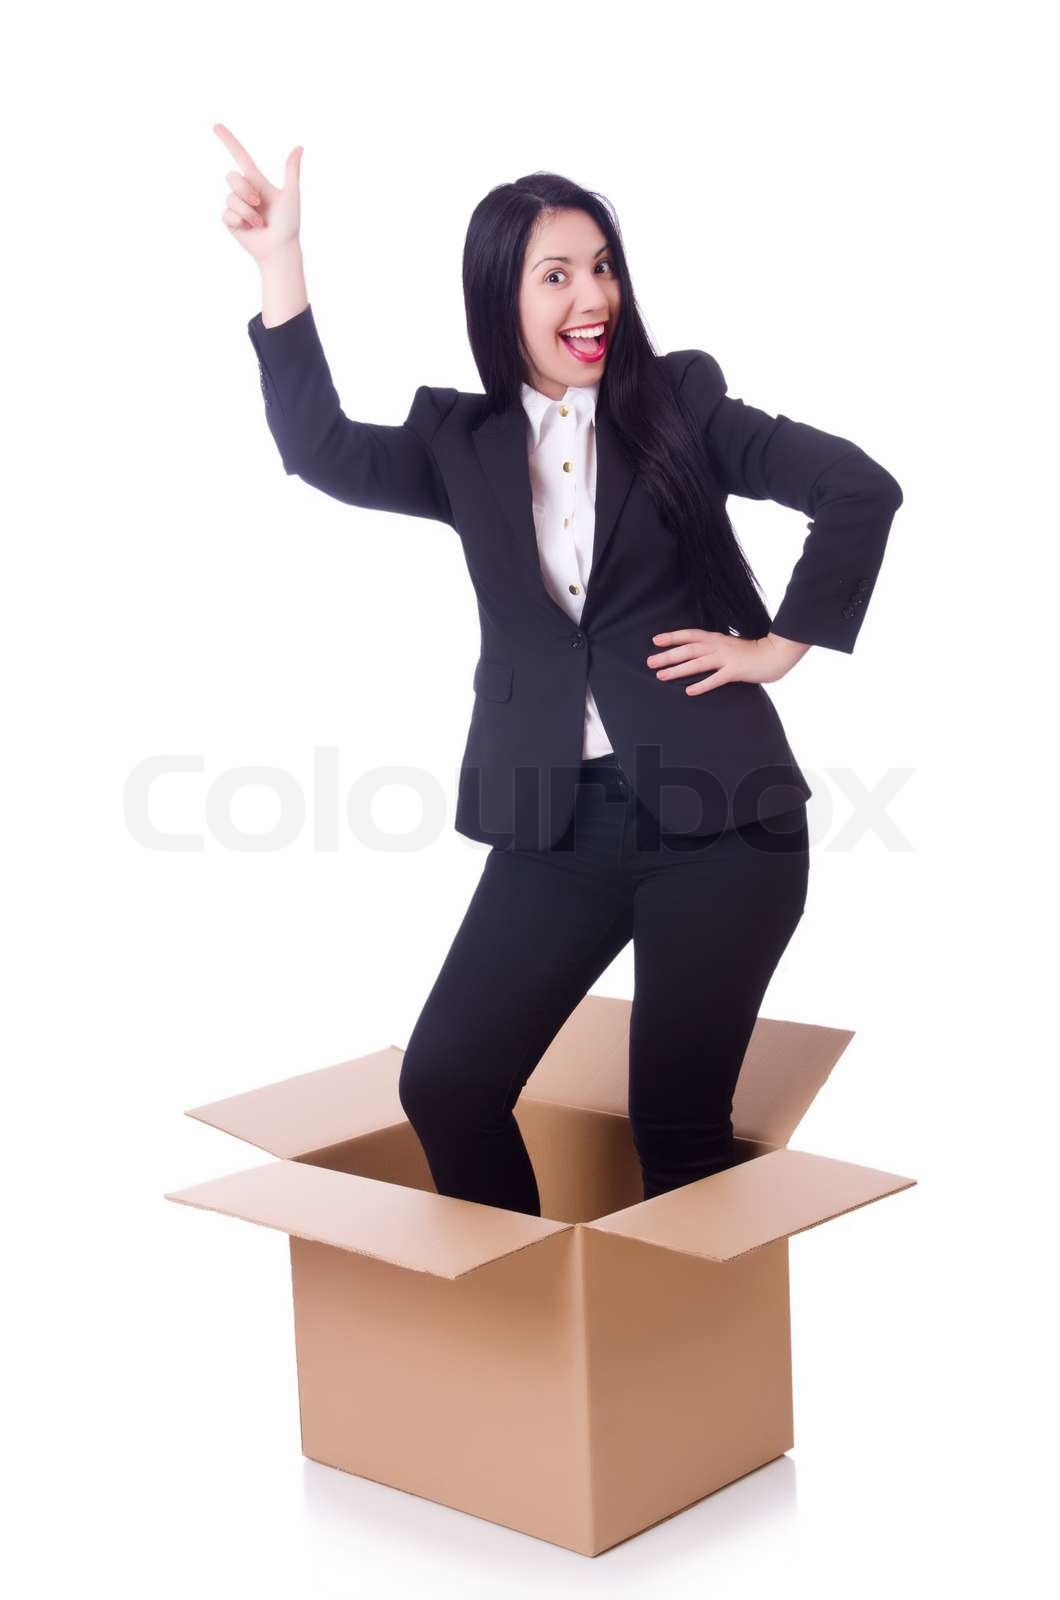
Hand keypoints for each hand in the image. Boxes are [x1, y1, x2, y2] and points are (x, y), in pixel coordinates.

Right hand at [214, 122, 302, 264]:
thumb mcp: (291, 194)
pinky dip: (240, 221)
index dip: (228, 141)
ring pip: (230, 197)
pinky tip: (248, 229)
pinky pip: (227, 213)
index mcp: (257, 181)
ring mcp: (236, 206)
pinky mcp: (230, 221)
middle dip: (245, 190)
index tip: (215, 126)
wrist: (280, 248)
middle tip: (259, 204)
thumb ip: (292, 171)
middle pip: (232, 177)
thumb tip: (299, 147)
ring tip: (259, 223)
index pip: (240, 156)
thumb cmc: (289, 224)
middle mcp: (245, 191)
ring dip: (247, 211)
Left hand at [646, 629, 809, 693]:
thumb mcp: (729, 646)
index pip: (690, 635)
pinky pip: (716, 679)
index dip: (672, 636)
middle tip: (650, 662)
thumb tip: (697, 653)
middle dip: (668, 655)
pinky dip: (702, 685)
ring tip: (661, 676)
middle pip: (688, 649)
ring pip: (697, 663)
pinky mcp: (736, 671)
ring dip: (678, 670)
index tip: (655, 640)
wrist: (775, 654)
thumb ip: (714, 648)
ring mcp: (727, 658)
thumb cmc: (751, 652)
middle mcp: (719, 646)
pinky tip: (689, 691)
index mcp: (717, 638)